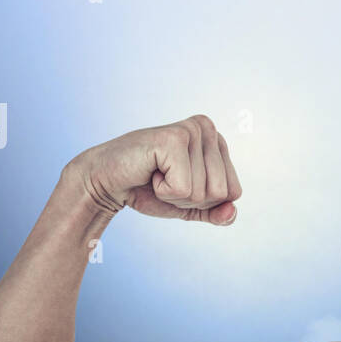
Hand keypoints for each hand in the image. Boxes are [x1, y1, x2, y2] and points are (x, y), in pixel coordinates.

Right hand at [65, 114, 242, 223]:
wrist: (106, 183)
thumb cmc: (147, 189)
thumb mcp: (189, 205)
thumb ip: (215, 212)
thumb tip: (232, 213)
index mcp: (217, 140)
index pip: (234, 192)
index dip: (204, 201)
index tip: (177, 183)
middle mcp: (207, 128)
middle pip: (222, 192)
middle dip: (190, 199)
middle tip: (164, 180)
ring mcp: (191, 131)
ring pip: (203, 192)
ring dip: (175, 196)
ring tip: (156, 175)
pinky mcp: (173, 139)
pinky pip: (184, 189)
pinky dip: (164, 192)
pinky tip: (150, 172)